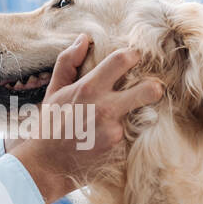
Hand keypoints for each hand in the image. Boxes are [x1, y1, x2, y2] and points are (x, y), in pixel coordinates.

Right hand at [5, 34, 162, 203]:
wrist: (46, 165)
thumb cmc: (50, 125)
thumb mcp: (54, 91)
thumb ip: (67, 62)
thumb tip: (84, 38)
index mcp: (89, 88)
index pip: (122, 60)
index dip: (134, 55)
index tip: (136, 58)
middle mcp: (105, 108)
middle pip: (149, 90)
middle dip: (155, 87)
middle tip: (154, 88)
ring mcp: (115, 132)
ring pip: (142, 116)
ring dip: (140, 115)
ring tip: (133, 117)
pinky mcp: (119, 152)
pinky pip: (133, 138)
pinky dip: (129, 137)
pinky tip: (117, 138)